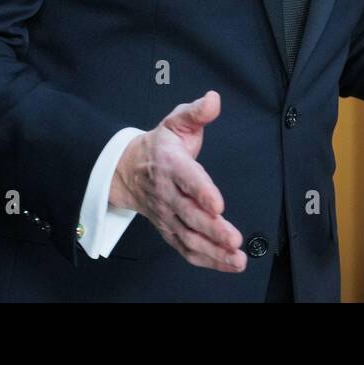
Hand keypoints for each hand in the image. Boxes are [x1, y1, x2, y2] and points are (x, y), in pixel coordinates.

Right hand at [111, 90, 246, 271]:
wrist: (127, 170)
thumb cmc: (159, 146)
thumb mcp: (176, 121)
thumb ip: (196, 112)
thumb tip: (213, 100)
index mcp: (172, 165)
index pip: (188, 179)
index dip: (202, 192)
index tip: (217, 204)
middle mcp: (169, 194)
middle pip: (190, 215)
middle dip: (212, 229)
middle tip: (233, 239)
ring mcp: (168, 215)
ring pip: (189, 237)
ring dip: (213, 251)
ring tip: (236, 257)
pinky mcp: (171, 230)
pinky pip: (187, 249)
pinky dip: (207, 260)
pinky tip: (227, 263)